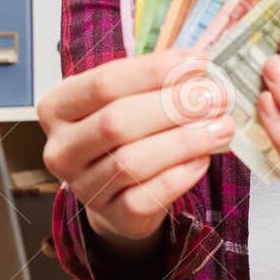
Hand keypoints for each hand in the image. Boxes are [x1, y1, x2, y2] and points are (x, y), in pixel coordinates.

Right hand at [37, 48, 233, 252]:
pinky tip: (203, 159)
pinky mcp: (113, 216)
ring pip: (133, 161)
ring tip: (221, 127)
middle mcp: (62, 148)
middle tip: (216, 97)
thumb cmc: (124, 134)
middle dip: (174, 106)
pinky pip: (148, 196)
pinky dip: (181, 175)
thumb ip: (155, 82)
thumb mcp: (128, 99)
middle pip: (117, 122)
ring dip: (185, 141)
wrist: (119, 191)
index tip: (197, 63)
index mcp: (57, 107)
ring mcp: (84, 186)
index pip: (103, 83)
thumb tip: (198, 67)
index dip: (153, 71)